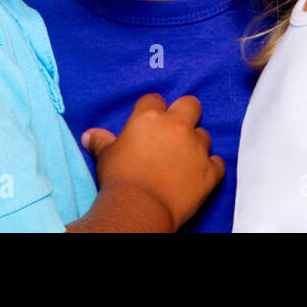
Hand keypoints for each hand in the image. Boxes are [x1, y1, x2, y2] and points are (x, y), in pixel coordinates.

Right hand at [81, 93, 223, 230]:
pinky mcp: (209, 171)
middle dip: (185, 113)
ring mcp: (196, 148)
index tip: (148, 123)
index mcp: (149, 117)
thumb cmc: (119, 179)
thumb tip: (89, 135)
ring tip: (184, 158)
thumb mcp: (106, 156)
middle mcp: (177, 126)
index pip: (154, 99)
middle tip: (175, 130)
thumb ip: (101, 141)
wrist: (138, 208)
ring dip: (196, 143)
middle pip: (190, 104)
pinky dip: (210, 167)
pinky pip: (218, 163)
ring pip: (205, 135)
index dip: (152, 109)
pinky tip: (201, 173)